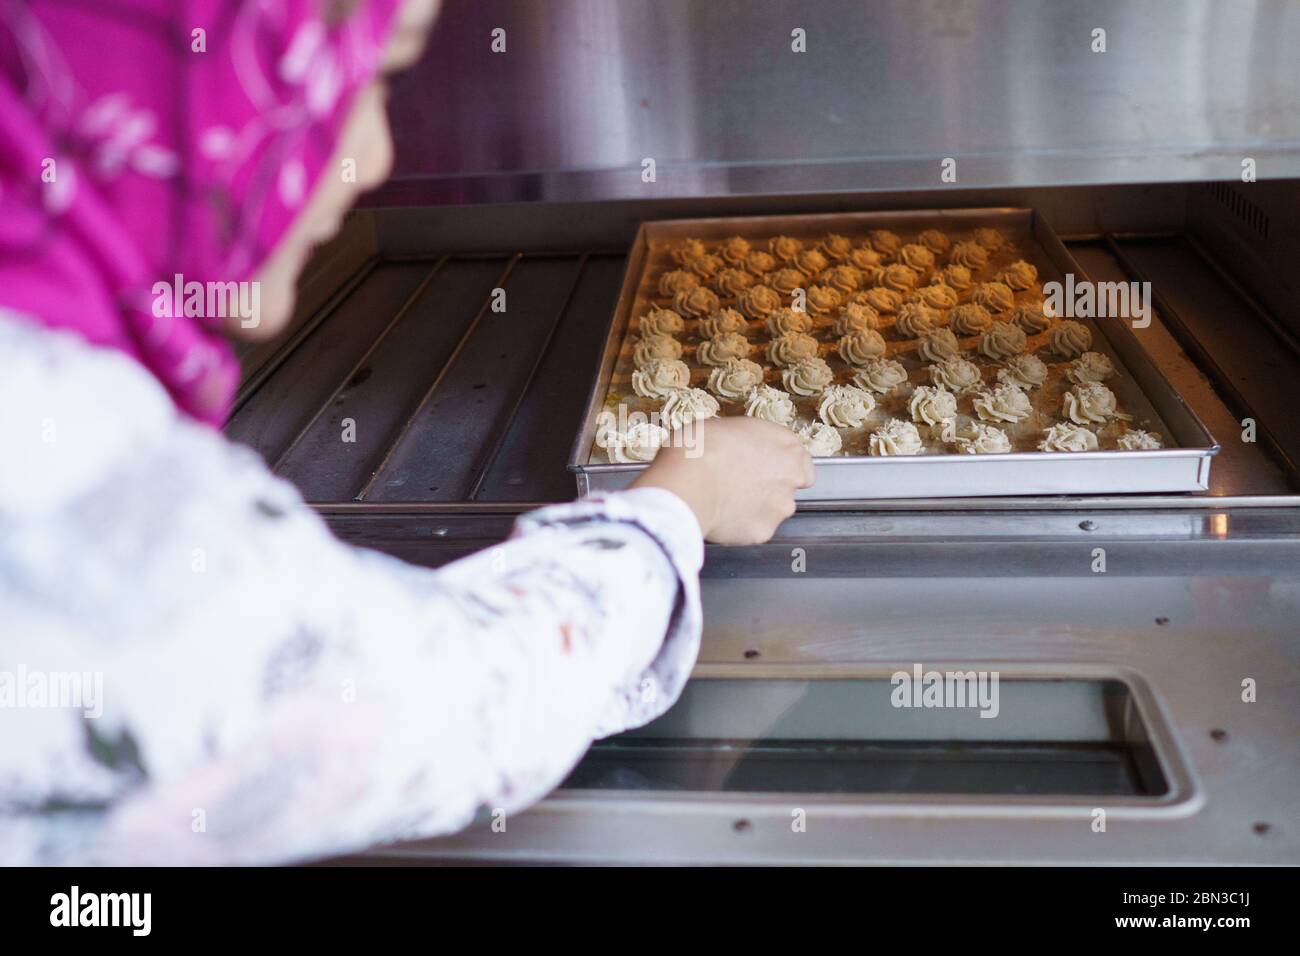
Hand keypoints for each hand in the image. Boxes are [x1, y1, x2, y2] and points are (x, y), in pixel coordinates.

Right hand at [631, 417, 813, 544]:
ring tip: (727, 502)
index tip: (765, 467)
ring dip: (757, 508)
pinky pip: (754, 530)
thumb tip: (738, 449)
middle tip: (741, 485)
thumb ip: (747, 442)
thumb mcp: (728, 426)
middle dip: (770, 488)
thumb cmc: (701, 448)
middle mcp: (792, 477)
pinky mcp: (763, 532)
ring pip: (774, 511)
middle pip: (789, 487)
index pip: (801, 460)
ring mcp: (780, 508)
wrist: (687, 481)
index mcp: (786, 445)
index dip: (781, 465)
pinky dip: (741, 526)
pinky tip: (722, 516)